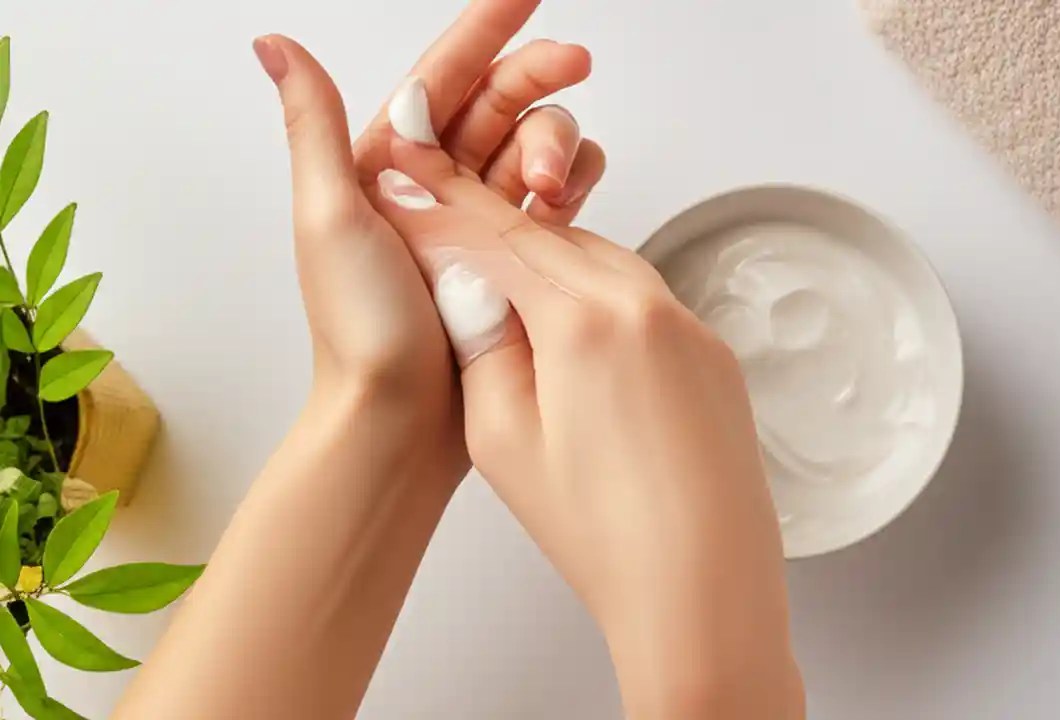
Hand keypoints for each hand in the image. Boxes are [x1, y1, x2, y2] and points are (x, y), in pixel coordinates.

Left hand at [252, 0, 600, 482]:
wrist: (401, 425)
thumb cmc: (362, 332)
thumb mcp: (329, 217)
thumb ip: (314, 125)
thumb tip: (275, 45)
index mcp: (384, 167)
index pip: (440, 79)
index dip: (486, 32)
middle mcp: (431, 189)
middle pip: (497, 107)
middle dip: (537, 82)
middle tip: (575, 65)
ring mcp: (477, 226)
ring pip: (533, 151)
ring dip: (555, 145)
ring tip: (554, 181)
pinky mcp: (513, 261)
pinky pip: (555, 204)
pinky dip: (571, 189)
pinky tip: (570, 200)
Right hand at [372, 141, 803, 719]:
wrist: (704, 582)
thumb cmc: (603, 531)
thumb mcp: (502, 438)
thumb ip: (483, 346)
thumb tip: (474, 290)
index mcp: (582, 318)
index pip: (493, 240)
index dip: (440, 212)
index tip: (405, 187)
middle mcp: (644, 303)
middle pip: (549, 240)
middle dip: (489, 224)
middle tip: (440, 203)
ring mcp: (689, 326)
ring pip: (601, 262)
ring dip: (547, 258)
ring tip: (499, 271)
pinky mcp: (714, 354)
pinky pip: (644, 298)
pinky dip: (599, 293)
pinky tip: (572, 321)